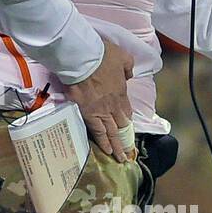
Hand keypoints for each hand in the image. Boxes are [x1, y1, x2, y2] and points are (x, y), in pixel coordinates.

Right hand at [61, 41, 133, 162]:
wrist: (83, 58)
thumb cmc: (102, 55)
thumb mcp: (124, 57)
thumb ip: (128, 68)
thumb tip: (128, 76)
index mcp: (122, 93)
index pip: (127, 112)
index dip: (127, 122)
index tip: (128, 129)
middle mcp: (114, 105)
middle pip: (121, 125)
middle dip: (125, 139)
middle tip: (128, 151)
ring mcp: (101, 111)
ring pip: (111, 132)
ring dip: (117, 146)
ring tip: (120, 157)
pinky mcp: (88, 113)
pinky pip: (97, 131)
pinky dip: (103, 142)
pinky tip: (107, 151)